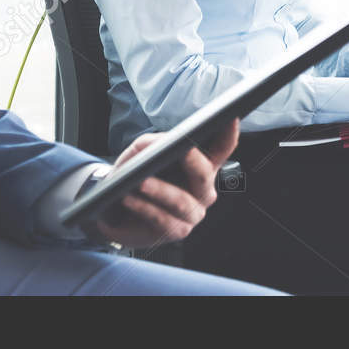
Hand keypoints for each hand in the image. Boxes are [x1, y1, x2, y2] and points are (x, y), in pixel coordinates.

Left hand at [90, 117, 238, 248]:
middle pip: (204, 174)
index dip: (229, 132)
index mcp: (202, 166)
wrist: (117, 214)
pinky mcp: (178, 232)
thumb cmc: (134, 178)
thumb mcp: (138, 154)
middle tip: (181, 151)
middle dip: (193, 161)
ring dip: (159, 190)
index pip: (222, 148)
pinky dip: (144, 207)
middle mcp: (204, 190)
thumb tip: (159, 143)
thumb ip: (149, 143)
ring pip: (180, 200)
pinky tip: (129, 198)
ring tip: (140, 182)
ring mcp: (194, 213)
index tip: (231, 117)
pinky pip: (163, 219)